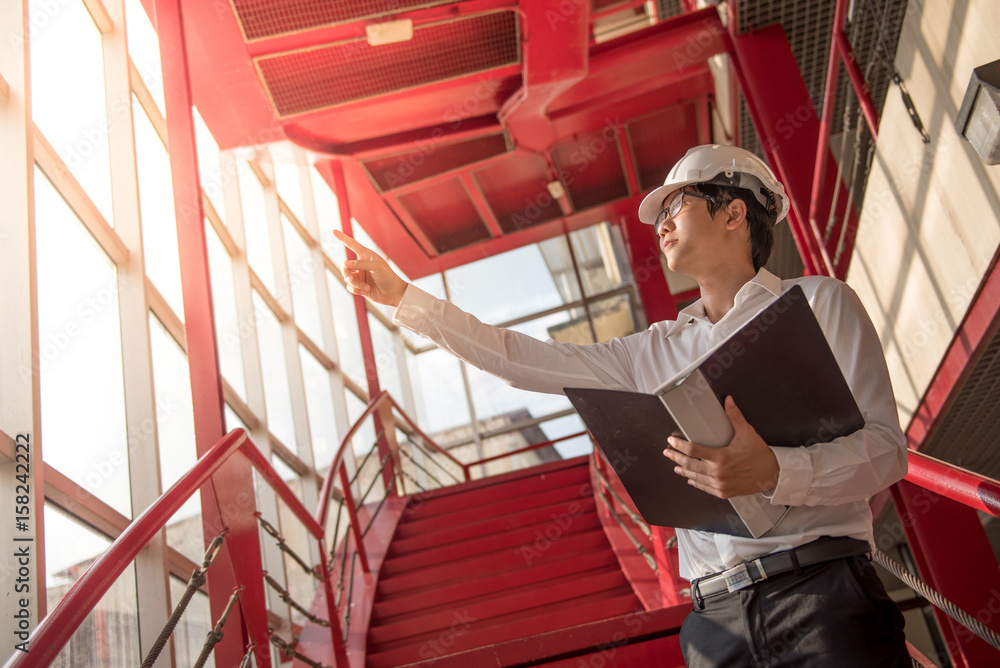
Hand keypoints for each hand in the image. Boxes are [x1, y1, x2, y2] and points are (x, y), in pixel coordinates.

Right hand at [333, 230, 408, 306]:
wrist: (394, 294)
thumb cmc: (388, 277)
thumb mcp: (376, 267)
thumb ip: (360, 264)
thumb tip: (345, 264)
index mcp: (366, 256)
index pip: (352, 244)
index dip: (342, 238)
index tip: (333, 231)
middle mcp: (362, 265)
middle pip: (345, 266)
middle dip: (347, 273)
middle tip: (351, 278)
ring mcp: (360, 275)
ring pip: (347, 278)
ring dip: (355, 283)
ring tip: (365, 287)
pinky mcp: (360, 286)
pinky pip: (350, 287)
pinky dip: (356, 290)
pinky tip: (366, 291)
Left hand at [662, 396, 778, 498]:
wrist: (771, 474)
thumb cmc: (759, 454)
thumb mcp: (747, 433)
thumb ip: (735, 416)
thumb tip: (728, 400)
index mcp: (721, 457)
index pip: (693, 451)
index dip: (679, 445)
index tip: (671, 441)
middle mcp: (718, 473)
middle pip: (689, 465)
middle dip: (675, 457)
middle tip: (668, 452)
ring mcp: (720, 484)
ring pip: (695, 477)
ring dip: (683, 470)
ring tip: (676, 465)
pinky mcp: (723, 492)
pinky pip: (704, 488)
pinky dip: (695, 482)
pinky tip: (691, 479)